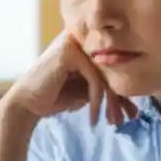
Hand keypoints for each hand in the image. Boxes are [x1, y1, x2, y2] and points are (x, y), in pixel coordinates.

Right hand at [3, 31, 138, 126]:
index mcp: (87, 45)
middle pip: (112, 69)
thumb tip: (134, 104)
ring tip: (112, 121)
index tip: (130, 114)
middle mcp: (82, 39)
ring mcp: (75, 42)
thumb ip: (108, 91)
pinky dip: (96, 100)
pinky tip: (94, 117)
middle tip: (128, 118)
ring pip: (105, 74)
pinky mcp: (70, 53)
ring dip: (111, 102)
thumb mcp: (88, 93)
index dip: (123, 91)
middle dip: (122, 97)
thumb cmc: (55, 98)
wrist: (27, 104)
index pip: (113, 66)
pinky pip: (94, 78)